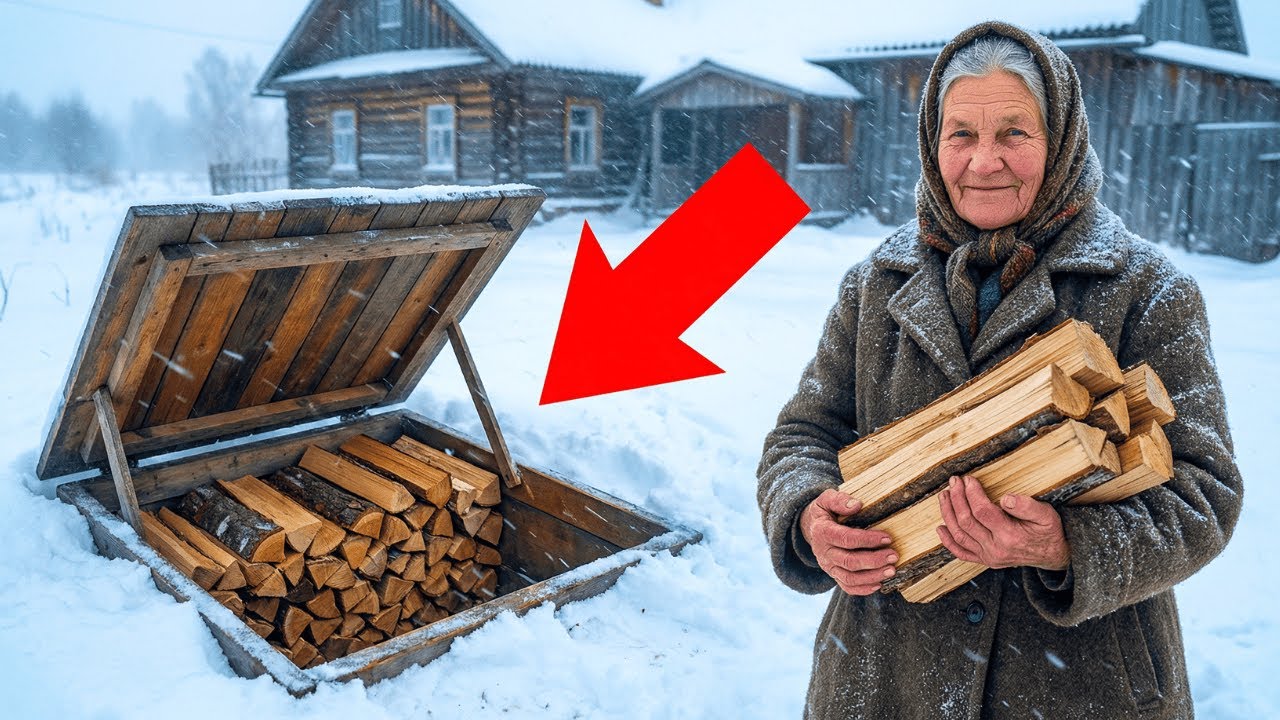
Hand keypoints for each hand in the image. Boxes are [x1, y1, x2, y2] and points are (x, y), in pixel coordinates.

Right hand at [800, 489, 898, 594]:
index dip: (868, 540)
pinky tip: (879, 584)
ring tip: (891, 570)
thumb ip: (839, 500)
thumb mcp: (826, 499)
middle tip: (893, 556)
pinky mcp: (833, 574)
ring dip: (872, 576)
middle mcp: (824, 552)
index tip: (887, 538)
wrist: (811, 528)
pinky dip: (863, 589)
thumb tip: (856, 505)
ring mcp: (828, 566)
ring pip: (850, 578)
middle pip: (849, 562)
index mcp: (822, 532)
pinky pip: (847, 587)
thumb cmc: (824, 512)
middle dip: (874, 560)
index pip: (846, 539)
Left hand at [937, 475, 1069, 570]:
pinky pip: (961, 553)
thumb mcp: (1047, 515)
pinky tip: (940, 528)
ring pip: (959, 535)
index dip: (972, 493)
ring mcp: (988, 556)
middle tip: (954, 481)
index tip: (968, 479)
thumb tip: (1005, 498)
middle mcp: (996, 549)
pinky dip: (948, 541)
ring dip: (947, 514)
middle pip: (966, 521)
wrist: (1052, 555)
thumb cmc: (1048, 532)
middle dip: (956, 498)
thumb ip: (1027, 506)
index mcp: (1010, 536)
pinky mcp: (985, 560)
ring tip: (944, 496)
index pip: (982, 511)